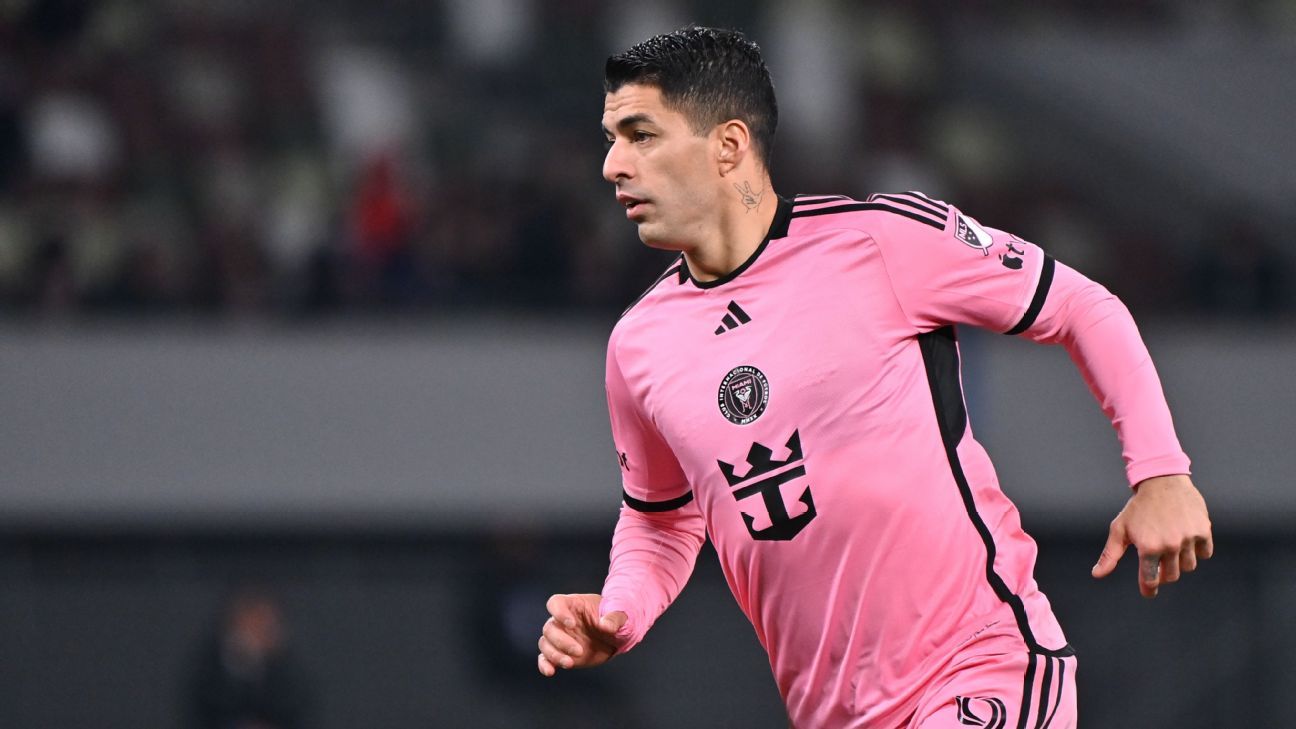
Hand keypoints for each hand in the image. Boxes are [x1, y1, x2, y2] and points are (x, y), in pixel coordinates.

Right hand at [537, 593, 627, 676]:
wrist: (618, 636)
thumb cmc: (617, 619)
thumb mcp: (621, 615)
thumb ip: (614, 618)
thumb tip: (605, 626)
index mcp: (574, 605)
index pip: (556, 603)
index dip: (559, 612)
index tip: (572, 624)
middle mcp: (562, 621)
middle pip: (549, 628)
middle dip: (561, 641)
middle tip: (579, 651)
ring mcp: (560, 637)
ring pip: (545, 643)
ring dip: (554, 654)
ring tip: (569, 663)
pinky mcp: (561, 653)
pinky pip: (546, 658)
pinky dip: (545, 665)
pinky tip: (550, 672)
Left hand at [1091, 474, 1212, 597]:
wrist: (1162, 481)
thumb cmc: (1138, 507)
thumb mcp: (1119, 529)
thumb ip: (1110, 555)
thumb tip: (1097, 575)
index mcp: (1148, 547)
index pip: (1150, 580)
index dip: (1148, 589)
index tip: (1148, 592)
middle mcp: (1170, 545)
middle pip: (1171, 576)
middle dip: (1163, 573)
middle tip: (1158, 562)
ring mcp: (1189, 538)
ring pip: (1188, 566)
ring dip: (1180, 561)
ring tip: (1171, 547)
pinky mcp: (1204, 530)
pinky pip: (1205, 553)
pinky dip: (1197, 551)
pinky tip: (1187, 540)